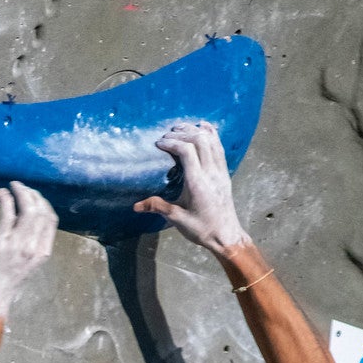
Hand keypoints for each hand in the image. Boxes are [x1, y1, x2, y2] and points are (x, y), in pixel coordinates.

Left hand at [0, 181, 57, 319]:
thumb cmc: (5, 282)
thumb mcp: (26, 264)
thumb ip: (30, 243)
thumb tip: (24, 219)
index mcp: (42, 253)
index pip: (51, 220)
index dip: (44, 204)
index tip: (35, 198)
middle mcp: (33, 246)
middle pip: (41, 210)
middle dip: (33, 194)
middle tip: (22, 188)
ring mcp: (17, 242)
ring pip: (27, 207)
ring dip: (21, 192)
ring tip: (13, 186)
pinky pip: (7, 210)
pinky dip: (5, 197)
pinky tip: (0, 193)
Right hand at [134, 120, 247, 254]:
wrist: (226, 235)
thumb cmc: (202, 229)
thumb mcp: (177, 219)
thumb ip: (158, 207)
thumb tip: (136, 206)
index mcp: (198, 183)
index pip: (187, 151)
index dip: (172, 142)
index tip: (159, 143)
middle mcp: (211, 173)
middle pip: (199, 140)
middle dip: (182, 132)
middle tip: (167, 134)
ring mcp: (220, 171)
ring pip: (211, 140)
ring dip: (195, 130)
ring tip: (180, 127)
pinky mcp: (224, 172)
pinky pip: (219, 146)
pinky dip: (211, 133)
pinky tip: (203, 126)